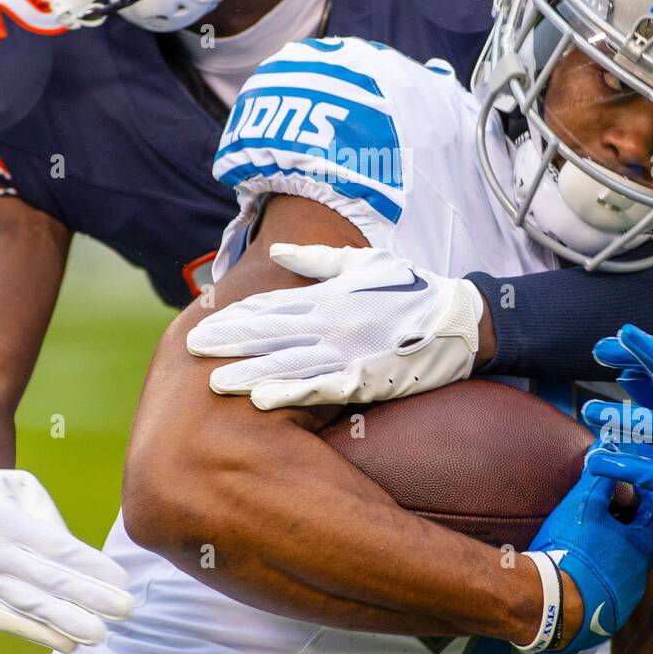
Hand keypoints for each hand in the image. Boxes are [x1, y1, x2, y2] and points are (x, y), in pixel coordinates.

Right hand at [0, 467, 133, 652]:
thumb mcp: (19, 486)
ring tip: (101, 634)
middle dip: (89, 598)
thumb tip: (80, 557)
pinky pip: (8, 621)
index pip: (52, 547)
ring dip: (67, 623)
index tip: (121, 578)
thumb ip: (48, 518)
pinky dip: (38, 634)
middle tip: (125, 610)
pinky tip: (68, 643)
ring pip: (27, 607)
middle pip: (45, 581)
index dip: (88, 565)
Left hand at [186, 243, 482, 409]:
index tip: (205, 319)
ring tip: (215, 381)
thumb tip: (279, 253)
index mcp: (329, 296)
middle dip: (230, 341)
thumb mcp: (365, 263)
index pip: (272, 305)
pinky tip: (262, 400)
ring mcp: (348, 352)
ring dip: (249, 371)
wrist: (460, 319)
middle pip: (270, 333)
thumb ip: (318, 261)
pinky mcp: (365, 379)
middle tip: (192, 348)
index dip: (236, 314)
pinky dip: (290, 393)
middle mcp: (332, 322)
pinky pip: (321, 389)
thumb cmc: (413, 288)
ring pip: (288, 362)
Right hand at [528, 461, 652, 652]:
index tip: (622, 494)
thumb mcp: (582, 506)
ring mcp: (626, 599)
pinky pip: (607, 595)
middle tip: (602, 520)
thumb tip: (604, 451)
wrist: (551, 602)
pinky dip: (598, 583)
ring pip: (623, 571)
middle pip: (636, 545)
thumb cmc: (570, 549)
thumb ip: (597, 478)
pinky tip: (579, 576)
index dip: (635, 501)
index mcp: (640, 545)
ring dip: (610, 559)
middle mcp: (640, 575)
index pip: (649, 516)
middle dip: (621, 531)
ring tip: (587, 548)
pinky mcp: (608, 618)